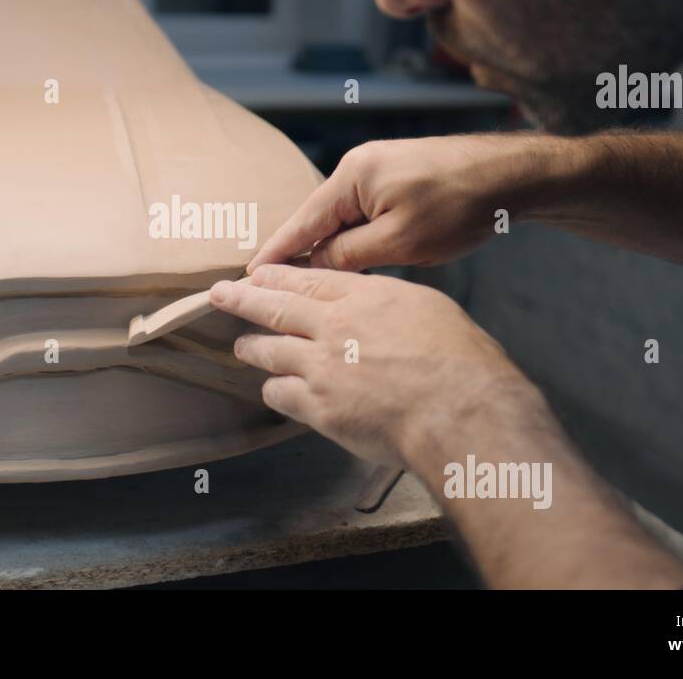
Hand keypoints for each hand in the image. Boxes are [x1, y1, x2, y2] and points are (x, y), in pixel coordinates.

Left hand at [209, 264, 546, 471]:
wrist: (460, 409)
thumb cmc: (461, 362)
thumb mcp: (429, 310)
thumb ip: (390, 305)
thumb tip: (373, 309)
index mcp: (365, 296)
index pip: (309, 278)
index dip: (278, 275)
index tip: (258, 272)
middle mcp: (335, 326)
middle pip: (276, 306)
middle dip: (242, 298)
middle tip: (220, 294)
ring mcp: (322, 367)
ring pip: (269, 350)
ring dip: (252, 348)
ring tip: (242, 348)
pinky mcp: (319, 407)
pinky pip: (280, 393)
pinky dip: (274, 390)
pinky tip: (273, 390)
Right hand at [249, 134, 567, 273]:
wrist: (513, 175)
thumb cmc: (461, 206)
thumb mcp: (400, 241)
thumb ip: (350, 255)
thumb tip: (314, 267)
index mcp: (352, 177)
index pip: (301, 222)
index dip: (275, 253)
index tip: (248, 277)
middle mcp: (359, 168)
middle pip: (317, 220)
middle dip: (297, 254)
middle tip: (269, 289)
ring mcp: (380, 171)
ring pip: (342, 220)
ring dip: (329, 250)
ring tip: (305, 284)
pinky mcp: (399, 179)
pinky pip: (363, 214)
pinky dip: (353, 238)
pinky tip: (350, 261)